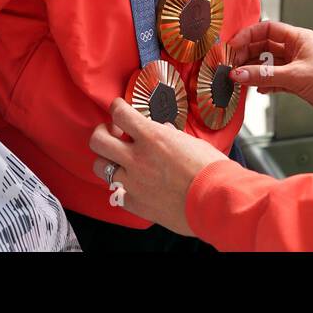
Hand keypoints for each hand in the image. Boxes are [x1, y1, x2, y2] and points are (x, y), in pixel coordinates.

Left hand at [88, 99, 227, 237]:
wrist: (216, 201)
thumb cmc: (210, 169)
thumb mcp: (191, 142)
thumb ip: (170, 136)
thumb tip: (163, 130)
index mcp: (152, 137)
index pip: (119, 114)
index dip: (116, 107)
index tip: (118, 108)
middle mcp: (136, 158)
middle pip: (97, 141)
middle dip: (101, 133)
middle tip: (112, 134)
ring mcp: (133, 183)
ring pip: (100, 168)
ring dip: (108, 161)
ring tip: (120, 162)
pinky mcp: (135, 204)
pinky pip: (117, 193)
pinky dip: (122, 188)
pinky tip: (134, 186)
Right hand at [225, 21, 312, 117]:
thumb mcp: (294, 76)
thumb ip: (264, 75)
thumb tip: (238, 74)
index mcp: (297, 38)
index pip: (267, 29)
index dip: (248, 35)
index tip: (233, 46)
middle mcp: (296, 49)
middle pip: (265, 46)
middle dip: (248, 55)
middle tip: (233, 65)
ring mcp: (296, 65)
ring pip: (269, 64)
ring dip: (255, 71)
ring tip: (241, 78)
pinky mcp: (298, 81)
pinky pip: (275, 78)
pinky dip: (265, 83)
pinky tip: (257, 89)